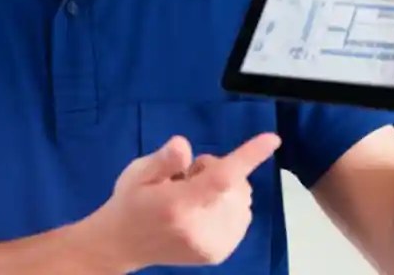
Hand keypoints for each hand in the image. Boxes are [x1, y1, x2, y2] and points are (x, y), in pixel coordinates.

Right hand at [84, 133, 280, 271]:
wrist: (122, 245)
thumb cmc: (130, 202)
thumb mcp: (137, 173)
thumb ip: (163, 159)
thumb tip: (183, 146)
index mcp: (176, 205)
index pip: (219, 179)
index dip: (246, 158)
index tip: (271, 140)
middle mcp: (199, 228)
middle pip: (235, 186)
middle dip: (219, 170)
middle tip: (188, 175)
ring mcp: (212, 245)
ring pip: (242, 200)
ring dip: (227, 189)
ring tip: (195, 194)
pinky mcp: (219, 253)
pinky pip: (242, 217)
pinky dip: (230, 205)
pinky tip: (205, 209)